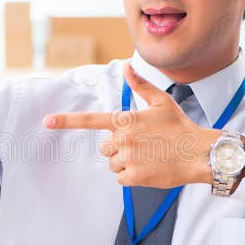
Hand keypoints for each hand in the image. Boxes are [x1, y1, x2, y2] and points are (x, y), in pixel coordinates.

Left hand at [43, 64, 220, 188]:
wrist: (197, 153)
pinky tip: (148, 169)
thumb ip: (140, 85)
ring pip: (112, 164)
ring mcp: (127, 158)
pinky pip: (120, 179)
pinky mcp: (133, 176)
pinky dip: (131, 177)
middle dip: (118, 149)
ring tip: (148, 157)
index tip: (46, 121)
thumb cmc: (180, 126)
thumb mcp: (161, 101)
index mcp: (125, 120)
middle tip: (142, 146)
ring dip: (125, 163)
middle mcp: (122, 139)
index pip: (90, 120)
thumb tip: (127, 66)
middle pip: (105, 148)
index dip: (66, 121)